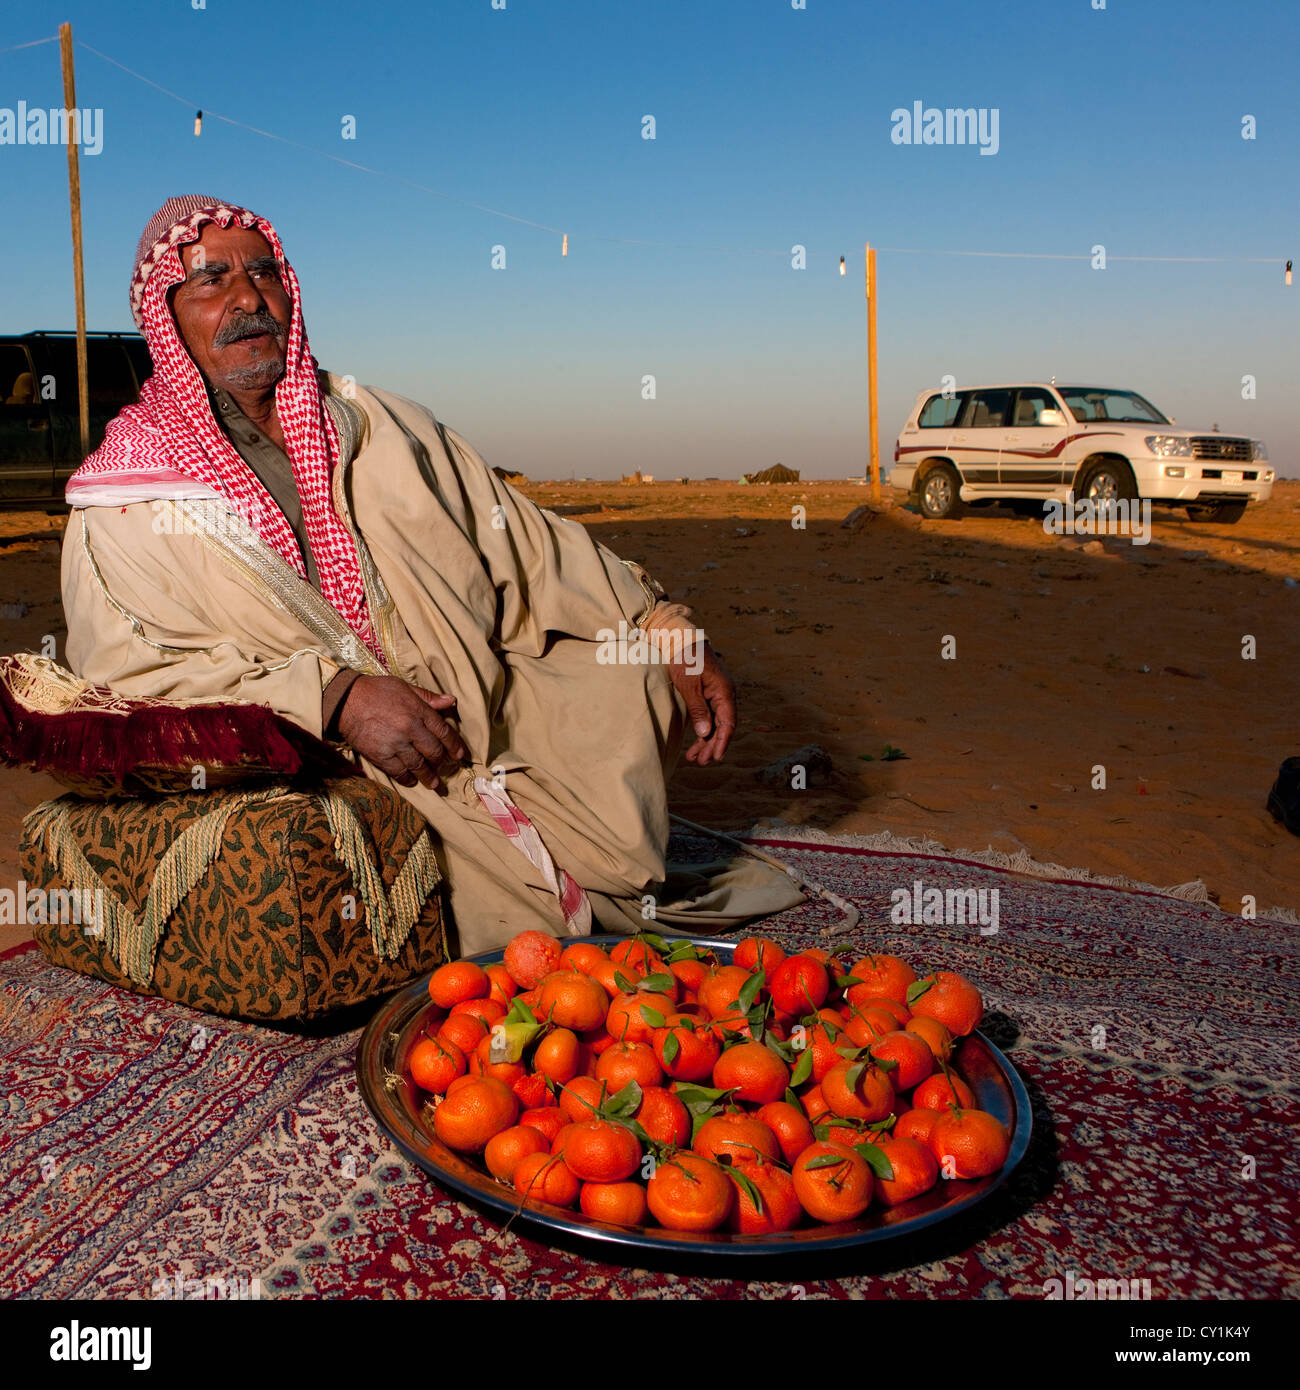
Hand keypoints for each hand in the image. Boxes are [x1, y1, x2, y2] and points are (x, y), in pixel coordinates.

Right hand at [336, 675, 467, 790]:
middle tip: (444, 767)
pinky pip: (399, 772)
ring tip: (434, 784)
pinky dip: (407, 779)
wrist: (345, 701)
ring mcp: (395, 744)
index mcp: (418, 711)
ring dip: (428, 776)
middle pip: (434, 751)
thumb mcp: (404, 687)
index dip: (454, 745)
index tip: (460, 755)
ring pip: (418, 765)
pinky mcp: (380, 755)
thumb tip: (451, 701)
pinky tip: (412, 781)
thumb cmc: (376, 691)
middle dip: (441, 761)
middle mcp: (410, 729)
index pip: (443, 731)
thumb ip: (428, 697)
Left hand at [667, 640, 735, 765]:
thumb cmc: (685, 659)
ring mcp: (716, 695)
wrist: (680, 639)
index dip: (723, 741)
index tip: (716, 757)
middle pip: (723, 726)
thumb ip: (698, 709)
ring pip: (715, 723)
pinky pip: (709, 716)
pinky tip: (696, 742)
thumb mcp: (689, 685)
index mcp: (724, 691)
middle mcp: (724, 694)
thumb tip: (705, 733)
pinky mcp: (707, 695)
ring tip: (695, 758)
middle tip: (701, 762)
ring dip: (707, 741)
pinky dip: (702, 730)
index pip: (728, 722)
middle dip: (713, 745)